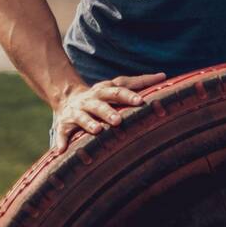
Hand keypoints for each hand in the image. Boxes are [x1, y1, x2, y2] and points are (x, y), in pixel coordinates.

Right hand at [51, 72, 166, 151]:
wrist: (67, 99)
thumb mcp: (117, 86)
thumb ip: (140, 82)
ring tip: (98, 130)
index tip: (141, 101)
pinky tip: (60, 151)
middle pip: (100, 105)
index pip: (118, 91)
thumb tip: (164, 75)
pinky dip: (60, 141)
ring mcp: (76, 112)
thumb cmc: (102, 95)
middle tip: (118, 120)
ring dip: (89, 124)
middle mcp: (90, 101)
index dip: (129, 96)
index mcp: (104, 91)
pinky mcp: (64, 124)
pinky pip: (61, 133)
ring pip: (82, 117)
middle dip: (108, 112)